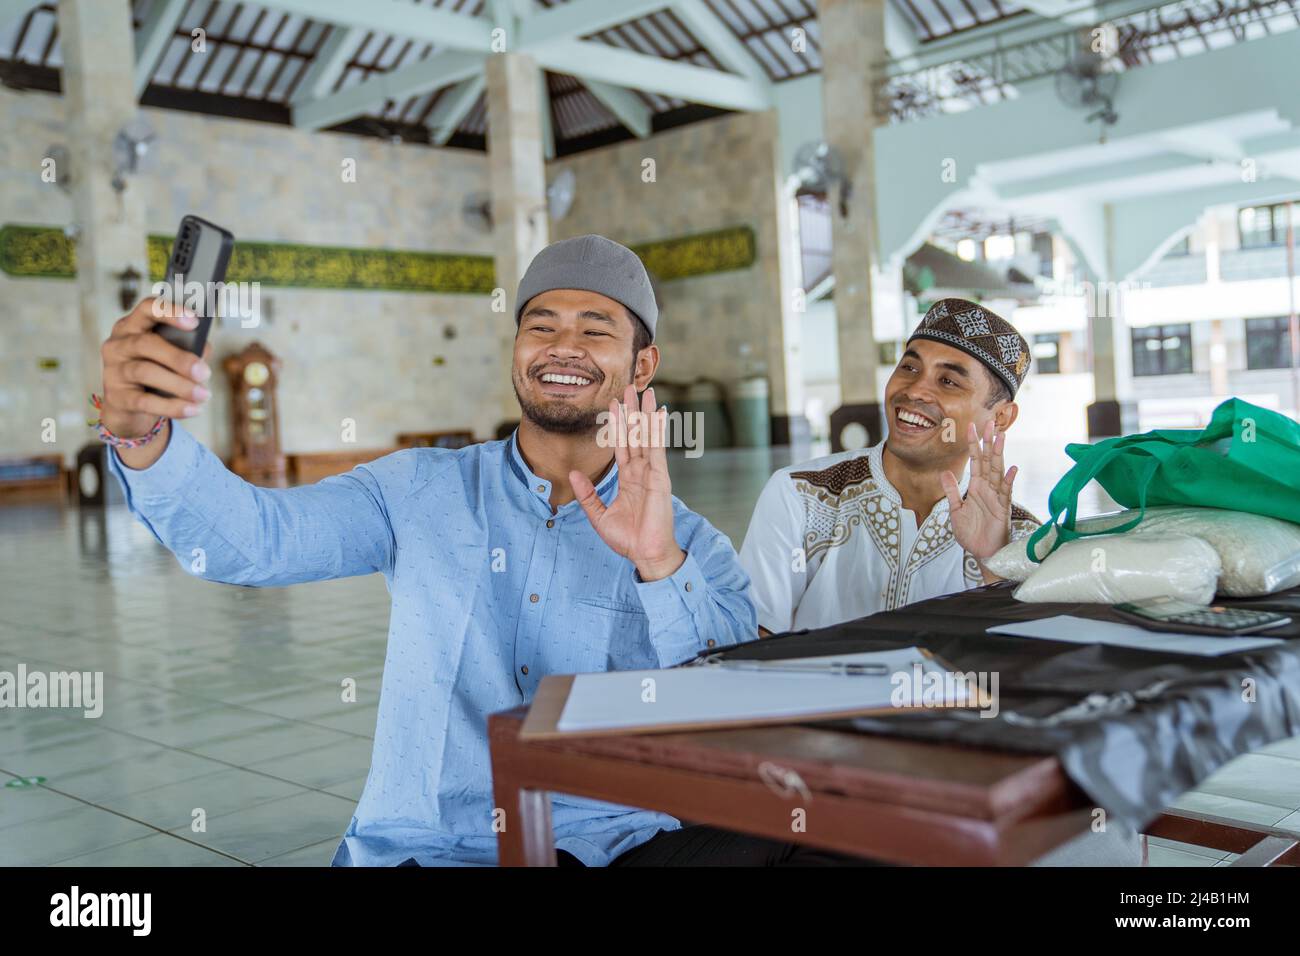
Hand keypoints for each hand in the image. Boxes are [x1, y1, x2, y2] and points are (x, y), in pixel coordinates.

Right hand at [100, 297, 213, 468]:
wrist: (130, 407)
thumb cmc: (158, 372)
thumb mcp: (172, 358)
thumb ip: (189, 348)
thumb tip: (203, 349)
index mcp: (134, 326)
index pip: (147, 309)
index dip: (170, 312)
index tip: (195, 320)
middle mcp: (118, 344)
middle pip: (147, 344)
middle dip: (179, 358)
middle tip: (204, 372)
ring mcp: (113, 370)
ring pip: (145, 372)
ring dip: (180, 385)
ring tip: (204, 395)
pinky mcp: (116, 397)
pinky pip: (144, 401)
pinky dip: (172, 406)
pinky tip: (193, 409)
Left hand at [572, 385, 684, 581]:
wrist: (646, 553)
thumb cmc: (628, 539)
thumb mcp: (598, 515)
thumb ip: (587, 494)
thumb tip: (573, 474)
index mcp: (628, 479)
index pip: (621, 445)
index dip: (617, 425)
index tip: (613, 405)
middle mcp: (641, 472)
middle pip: (635, 435)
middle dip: (631, 412)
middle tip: (628, 388)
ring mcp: (652, 473)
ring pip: (646, 436)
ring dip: (645, 413)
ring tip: (645, 391)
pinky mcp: (660, 477)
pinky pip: (657, 448)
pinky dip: (658, 429)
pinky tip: (659, 412)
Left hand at [942, 420, 1017, 561]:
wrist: (981, 553)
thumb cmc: (971, 533)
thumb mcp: (956, 510)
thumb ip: (951, 491)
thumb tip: (944, 472)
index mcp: (976, 487)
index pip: (975, 461)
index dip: (973, 445)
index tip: (971, 427)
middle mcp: (988, 488)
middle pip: (988, 461)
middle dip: (988, 442)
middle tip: (989, 423)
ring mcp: (996, 497)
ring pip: (998, 471)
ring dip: (999, 454)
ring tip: (1001, 437)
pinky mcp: (1003, 509)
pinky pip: (1006, 493)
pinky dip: (1008, 481)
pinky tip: (1012, 468)